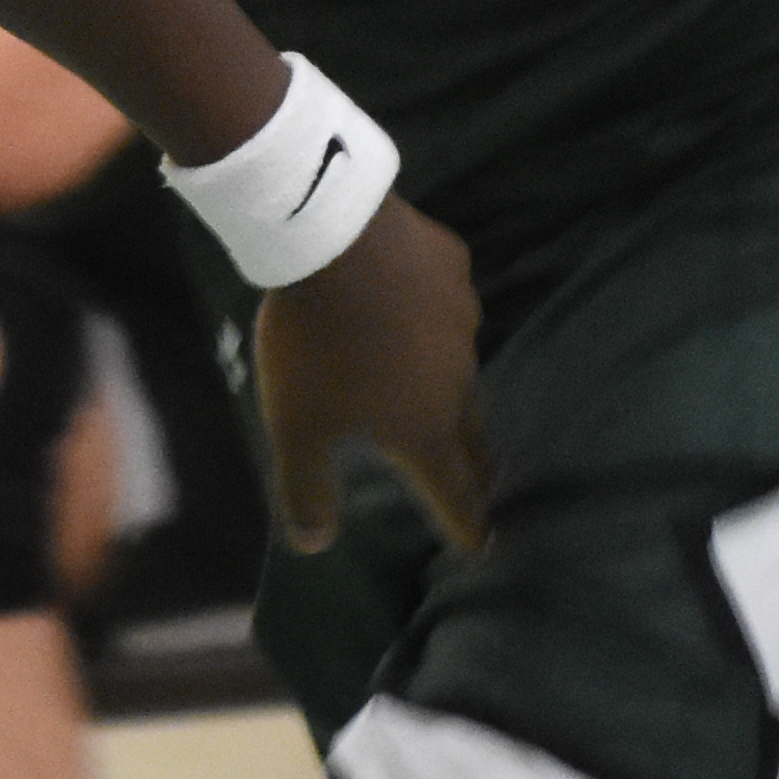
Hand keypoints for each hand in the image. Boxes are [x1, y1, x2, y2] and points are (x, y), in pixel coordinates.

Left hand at [249, 201, 488, 549]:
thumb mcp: (294, 427)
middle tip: (482, 479)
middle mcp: (457, 380)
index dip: (466, 523)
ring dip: (447, 379)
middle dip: (474, 463)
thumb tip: (314, 544)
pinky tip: (405, 301)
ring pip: (459, 362)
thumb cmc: (312, 343)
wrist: (331, 234)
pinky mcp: (453, 268)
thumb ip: (307, 490)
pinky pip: (445, 301)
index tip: (483, 544)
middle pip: (471, 433)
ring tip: (429, 378)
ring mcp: (462, 319)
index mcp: (424, 427)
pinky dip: (429, 313)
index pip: (454, 491)